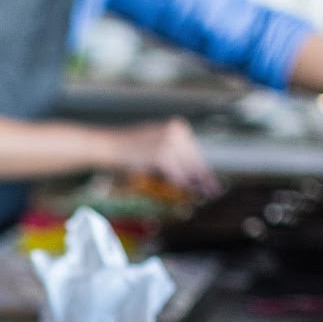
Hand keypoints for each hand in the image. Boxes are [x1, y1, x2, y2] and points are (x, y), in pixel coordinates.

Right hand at [105, 118, 219, 195]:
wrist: (108, 146)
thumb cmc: (127, 149)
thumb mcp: (155, 145)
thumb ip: (173, 156)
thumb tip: (191, 174)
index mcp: (177, 127)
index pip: (196, 152)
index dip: (204, 168)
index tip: (213, 181)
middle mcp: (176, 131)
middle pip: (196, 160)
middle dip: (204, 178)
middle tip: (214, 191)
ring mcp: (170, 142)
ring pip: (189, 168)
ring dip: (196, 183)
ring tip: (205, 194)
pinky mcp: (163, 155)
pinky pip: (177, 174)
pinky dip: (182, 185)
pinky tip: (187, 192)